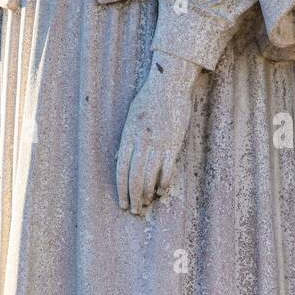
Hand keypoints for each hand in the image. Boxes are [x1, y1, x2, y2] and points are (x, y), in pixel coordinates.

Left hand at [116, 53, 202, 213]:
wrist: (168, 85)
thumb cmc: (149, 99)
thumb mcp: (132, 117)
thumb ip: (129, 138)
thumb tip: (124, 157)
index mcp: (128, 136)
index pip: (121, 170)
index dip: (121, 189)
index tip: (122, 202)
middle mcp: (140, 142)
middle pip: (134, 177)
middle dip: (133, 197)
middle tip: (135, 210)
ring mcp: (157, 143)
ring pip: (149, 176)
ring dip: (147, 193)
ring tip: (146, 204)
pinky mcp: (173, 142)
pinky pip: (167, 168)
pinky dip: (163, 182)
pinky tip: (161, 191)